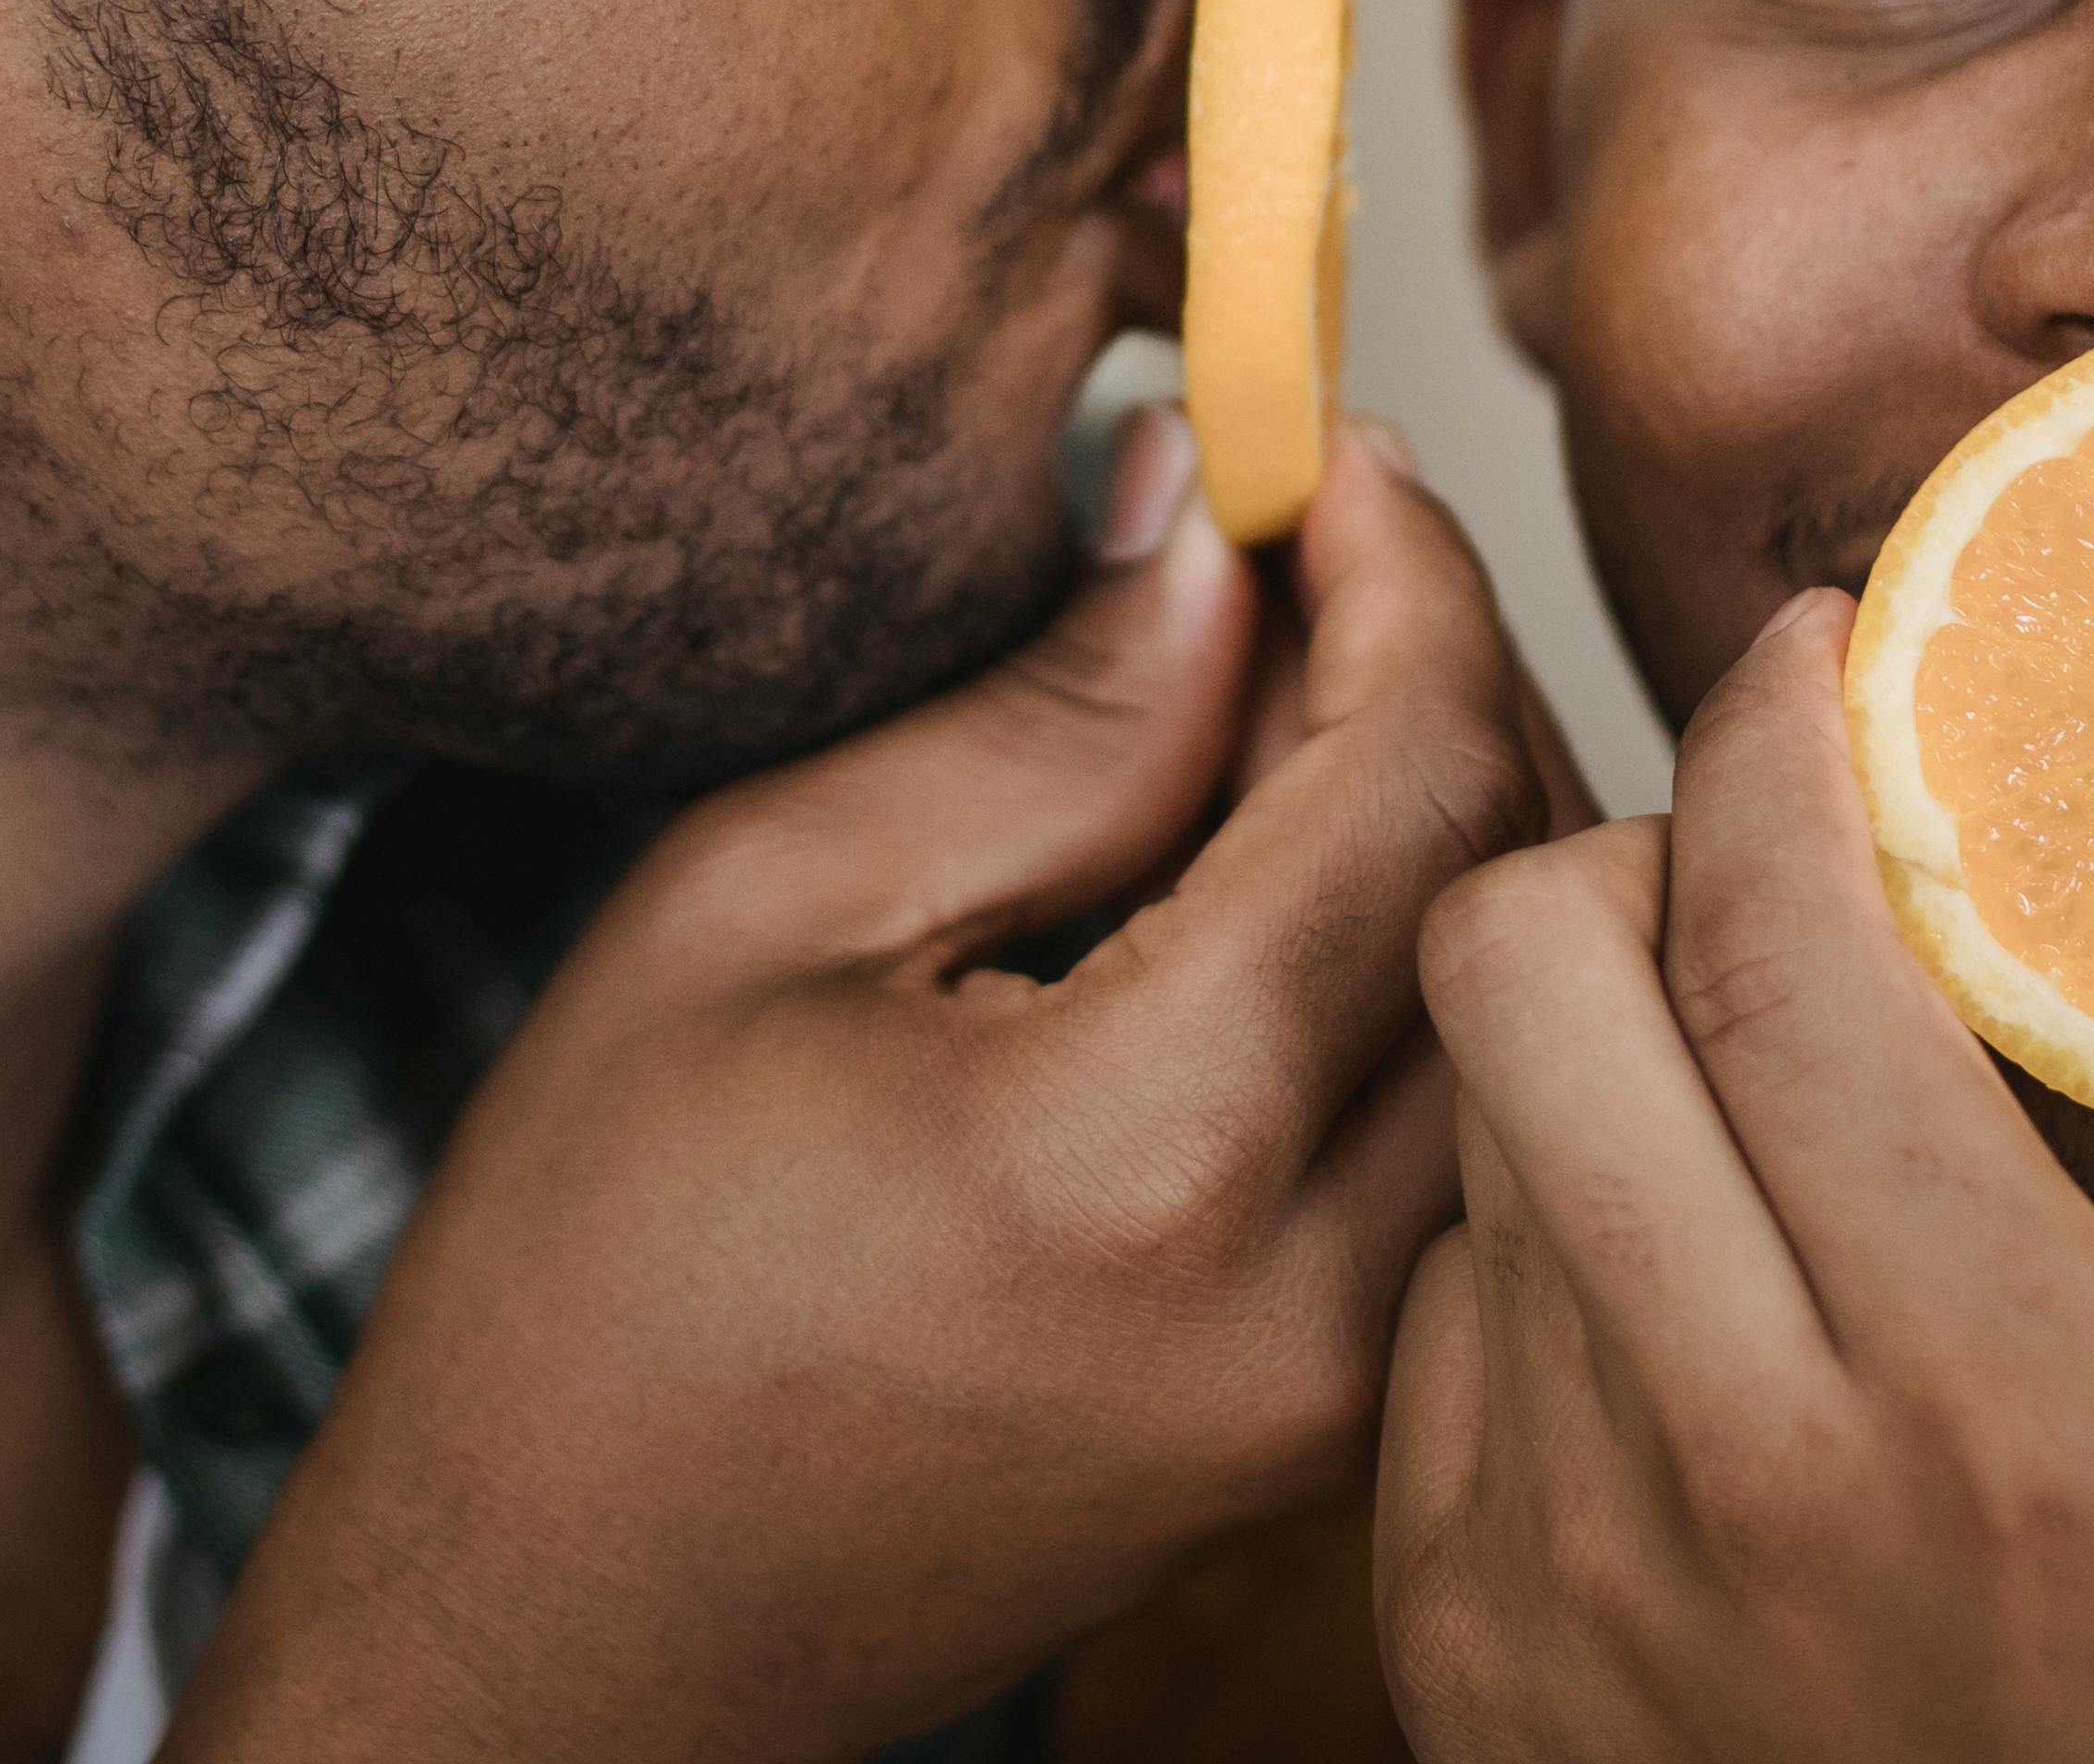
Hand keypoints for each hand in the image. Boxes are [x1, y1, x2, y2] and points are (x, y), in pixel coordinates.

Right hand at [166, 409, 1580, 1762]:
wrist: (560, 1640)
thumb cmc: (588, 1285)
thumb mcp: (756, 912)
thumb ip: (1040, 720)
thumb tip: (1219, 522)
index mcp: (1149, 1151)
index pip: (1414, 775)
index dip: (1399, 570)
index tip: (1326, 453)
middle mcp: (1307, 1298)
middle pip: (1521, 887)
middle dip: (1446, 672)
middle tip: (1306, 554)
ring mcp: (1346, 1394)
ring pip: (1532, 1022)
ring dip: (1452, 824)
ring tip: (1283, 713)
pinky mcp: (1340, 1437)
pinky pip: (1474, 1144)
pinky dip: (1418, 976)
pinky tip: (1277, 895)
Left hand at [1376, 589, 2093, 1763]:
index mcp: (2005, 1418)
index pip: (1772, 941)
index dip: (1769, 733)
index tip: (1826, 657)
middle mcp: (1734, 1486)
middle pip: (1526, 973)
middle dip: (1632, 846)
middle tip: (1764, 862)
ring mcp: (1561, 1581)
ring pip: (1465, 1136)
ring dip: (1582, 1049)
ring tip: (1741, 1069)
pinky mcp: (1464, 1660)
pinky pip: (1438, 1334)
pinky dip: (1541, 1255)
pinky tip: (1697, 1296)